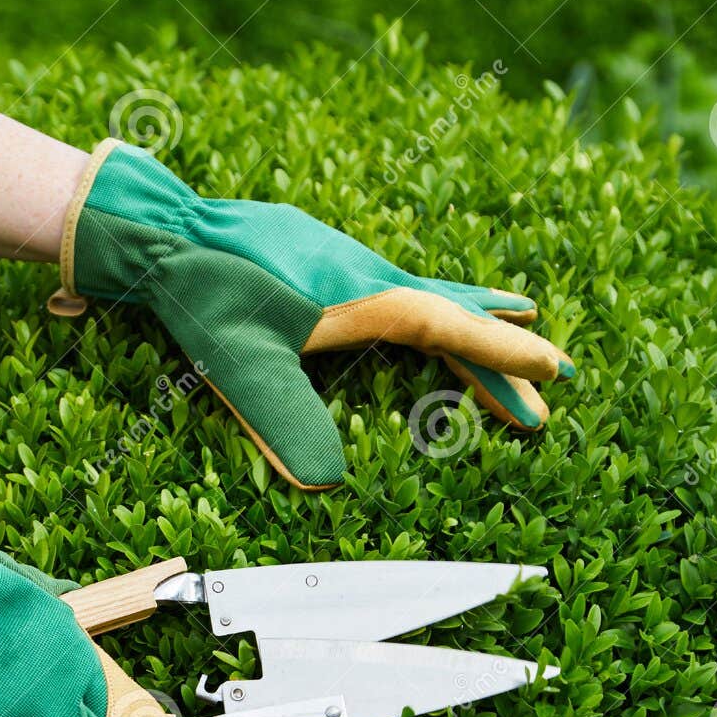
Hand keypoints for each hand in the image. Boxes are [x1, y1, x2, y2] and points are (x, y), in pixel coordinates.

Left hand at [55, 140, 573, 487]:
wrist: (161, 230)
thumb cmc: (204, 294)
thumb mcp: (243, 366)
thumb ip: (284, 423)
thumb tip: (327, 486)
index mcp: (365, 298)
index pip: (453, 331)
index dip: (505, 356)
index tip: (555, 373)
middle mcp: (367, 274)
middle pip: (454, 317)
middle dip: (503, 354)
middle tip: (553, 386)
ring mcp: (347, 261)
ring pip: (430, 296)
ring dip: (473, 323)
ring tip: (517, 325)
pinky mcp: (322, 257)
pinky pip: (400, 286)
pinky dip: (433, 306)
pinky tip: (423, 313)